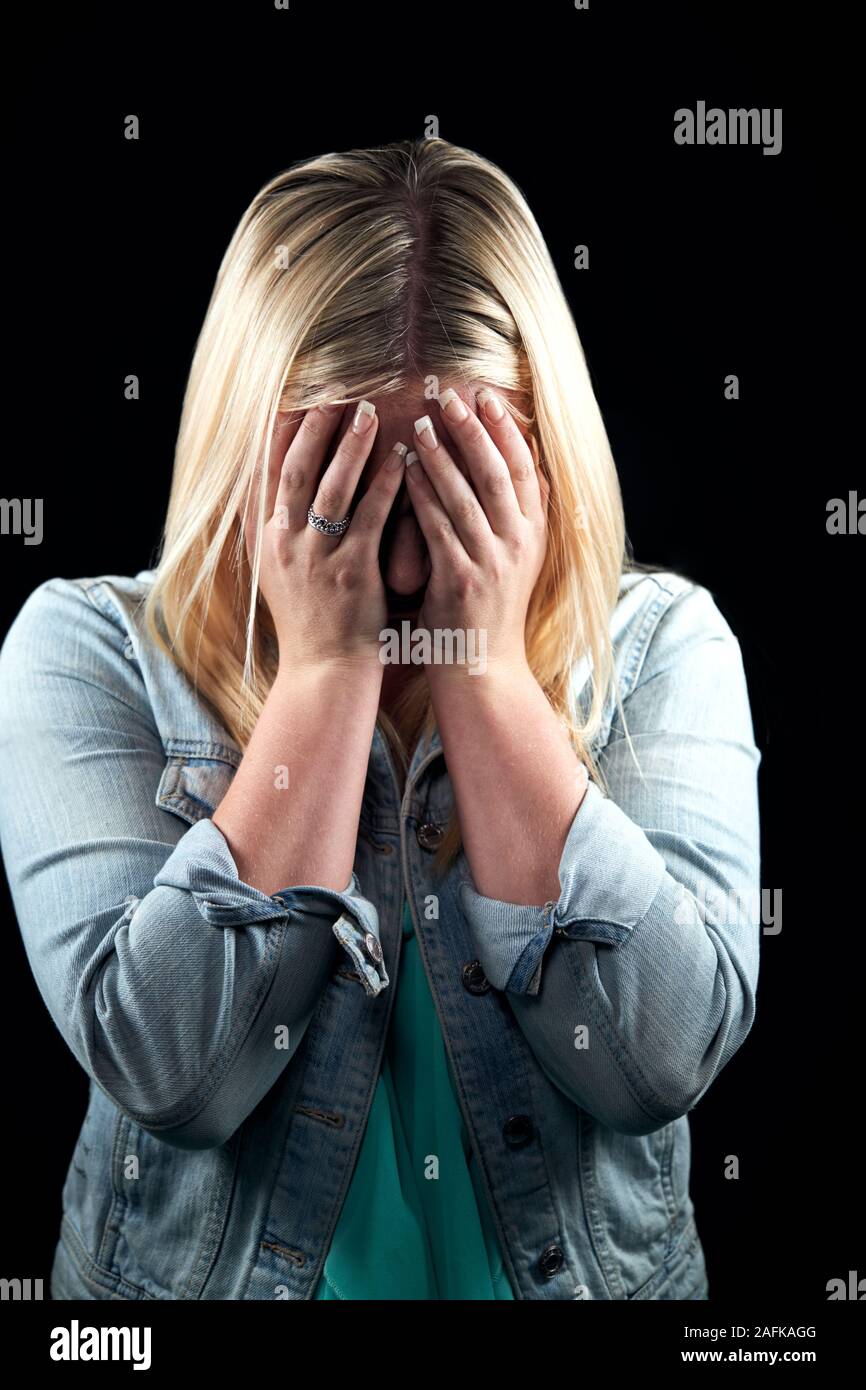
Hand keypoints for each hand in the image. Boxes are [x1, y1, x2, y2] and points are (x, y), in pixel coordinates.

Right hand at [243, 401, 405, 670]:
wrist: (325, 673)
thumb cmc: (312, 625)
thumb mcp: (280, 577)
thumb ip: (278, 535)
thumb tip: (274, 494)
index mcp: (268, 542)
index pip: (269, 474)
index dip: (283, 433)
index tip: (298, 398)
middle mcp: (286, 545)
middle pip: (296, 471)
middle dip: (316, 428)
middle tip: (337, 392)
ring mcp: (317, 559)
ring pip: (331, 489)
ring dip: (351, 447)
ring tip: (370, 412)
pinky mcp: (352, 573)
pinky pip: (370, 518)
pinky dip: (385, 486)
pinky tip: (402, 461)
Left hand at [405, 387, 548, 675]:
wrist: (480, 667)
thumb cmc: (488, 609)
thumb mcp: (516, 559)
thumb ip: (519, 515)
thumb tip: (529, 462)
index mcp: (534, 534)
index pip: (526, 470)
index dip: (506, 432)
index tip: (486, 398)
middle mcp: (519, 544)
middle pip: (499, 475)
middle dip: (474, 432)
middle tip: (450, 397)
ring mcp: (492, 562)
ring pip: (468, 497)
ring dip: (443, 456)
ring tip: (421, 423)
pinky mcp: (461, 580)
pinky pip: (439, 528)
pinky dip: (422, 496)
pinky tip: (403, 471)